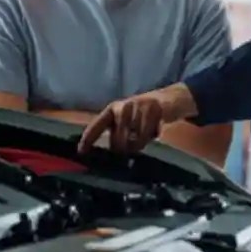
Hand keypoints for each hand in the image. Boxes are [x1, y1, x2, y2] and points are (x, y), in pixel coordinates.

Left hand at [78, 84, 197, 156]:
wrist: (169, 98)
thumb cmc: (144, 113)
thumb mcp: (127, 119)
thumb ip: (118, 133)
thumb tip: (112, 153)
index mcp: (113, 109)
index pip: (97, 125)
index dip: (88, 139)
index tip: (81, 152)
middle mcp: (123, 107)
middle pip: (118, 142)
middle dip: (125, 149)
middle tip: (133, 146)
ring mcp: (139, 108)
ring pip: (135, 142)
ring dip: (142, 143)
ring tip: (146, 133)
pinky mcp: (154, 111)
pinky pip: (150, 135)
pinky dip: (153, 136)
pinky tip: (156, 128)